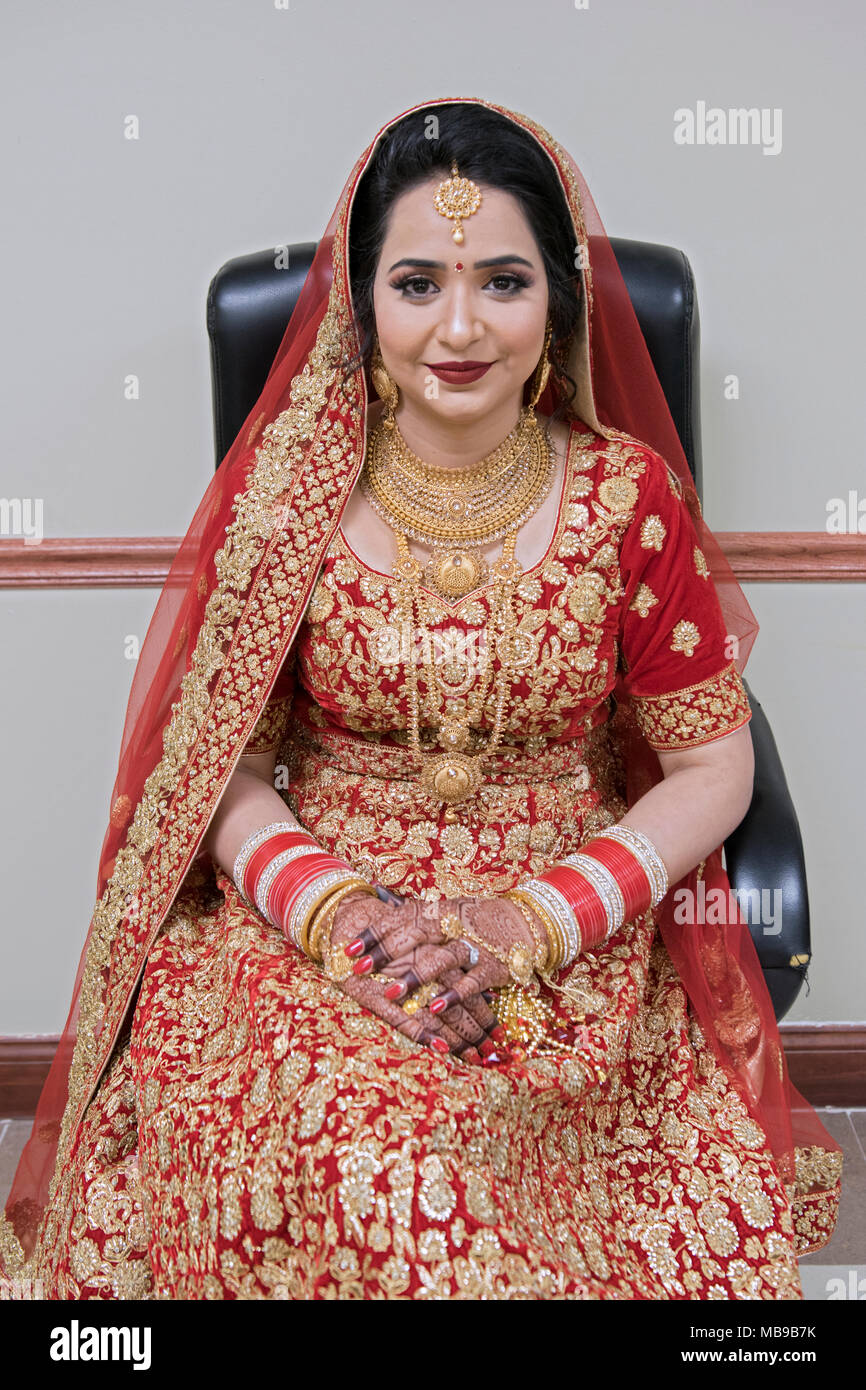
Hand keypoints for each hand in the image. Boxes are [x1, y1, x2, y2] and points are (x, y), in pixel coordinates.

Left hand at [326, 892, 505, 1064]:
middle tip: (359, 969)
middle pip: (415, 935)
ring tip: (391, 992)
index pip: (399, 919)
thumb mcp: (444, 910)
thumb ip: (412, 912)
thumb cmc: (474, 920)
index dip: (373, 934)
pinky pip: (472, 982)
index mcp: (437, 912)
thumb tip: (375, 899)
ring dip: (415, 976)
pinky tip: (438, 1006)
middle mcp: (453, 926)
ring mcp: (474, 947)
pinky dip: (456, 994)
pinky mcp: (493, 967)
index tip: (348, 948)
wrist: (524, 923)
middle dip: (385, 953)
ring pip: (442, 959)